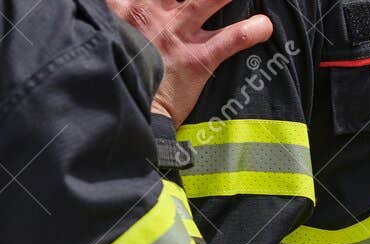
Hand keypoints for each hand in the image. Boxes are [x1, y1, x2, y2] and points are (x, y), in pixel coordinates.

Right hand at [109, 0, 273, 125]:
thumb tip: (125, 8)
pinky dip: (250, 31)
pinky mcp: (196, 60)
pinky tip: (264, 25)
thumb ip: (120, 13)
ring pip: (205, 1)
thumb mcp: (106, 29)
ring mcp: (175, 35)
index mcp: (126, 5)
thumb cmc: (114, 71)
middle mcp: (151, 12)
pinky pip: (230, 40)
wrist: (122, 107)